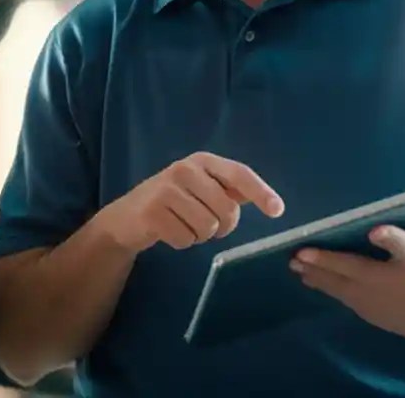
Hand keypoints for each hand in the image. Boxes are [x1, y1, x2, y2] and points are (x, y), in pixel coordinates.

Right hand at [99, 152, 284, 253]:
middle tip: (207, 225)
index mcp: (203, 161)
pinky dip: (182, 243)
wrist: (127, 217)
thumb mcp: (201, 189)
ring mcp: (167, 189)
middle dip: (223, 227)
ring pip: (208, 227)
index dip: (261, 192)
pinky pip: (186, 240)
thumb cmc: (172, 202)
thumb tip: (270, 201)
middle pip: (227, 210)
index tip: (278, 210)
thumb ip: (230, 190)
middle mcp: (185, 169)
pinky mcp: (153, 211)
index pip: (239, 174)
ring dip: (200, 236)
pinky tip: (169, 231)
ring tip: (184, 225)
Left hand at [290, 176, 404, 345]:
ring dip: (318, 274)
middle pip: (361, 273)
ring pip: (345, 288)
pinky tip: (302, 271)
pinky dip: (323, 284)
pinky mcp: (373, 311)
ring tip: (293, 259)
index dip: (392, 242)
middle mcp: (401, 286)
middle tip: (303, 251)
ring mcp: (384, 303)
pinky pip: (343, 297)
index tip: (375, 231)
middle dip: (331, 263)